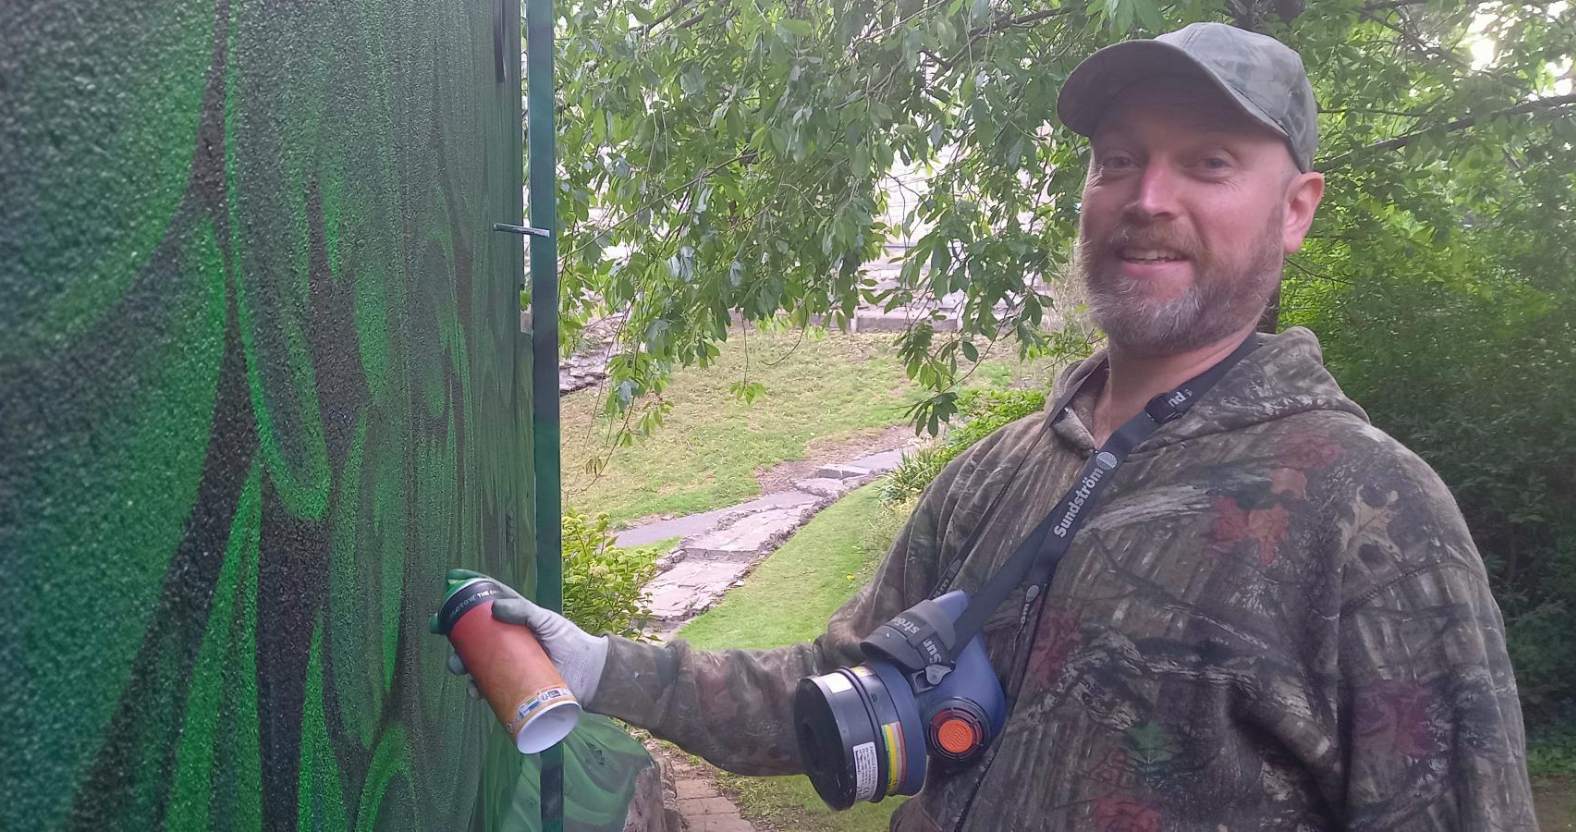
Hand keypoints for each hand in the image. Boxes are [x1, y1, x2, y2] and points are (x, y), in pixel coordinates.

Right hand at [431, 569, 608, 706]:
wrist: (589, 675)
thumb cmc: (570, 641)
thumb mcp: (547, 620)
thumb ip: (524, 611)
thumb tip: (494, 607)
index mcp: (514, 618)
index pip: (487, 598)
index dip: (468, 587)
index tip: (449, 579)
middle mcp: (506, 640)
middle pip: (472, 632)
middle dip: (451, 630)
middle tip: (439, 628)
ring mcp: (506, 662)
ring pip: (474, 660)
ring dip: (459, 662)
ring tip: (458, 666)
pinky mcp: (511, 684)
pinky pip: (487, 687)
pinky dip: (476, 689)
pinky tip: (474, 690)